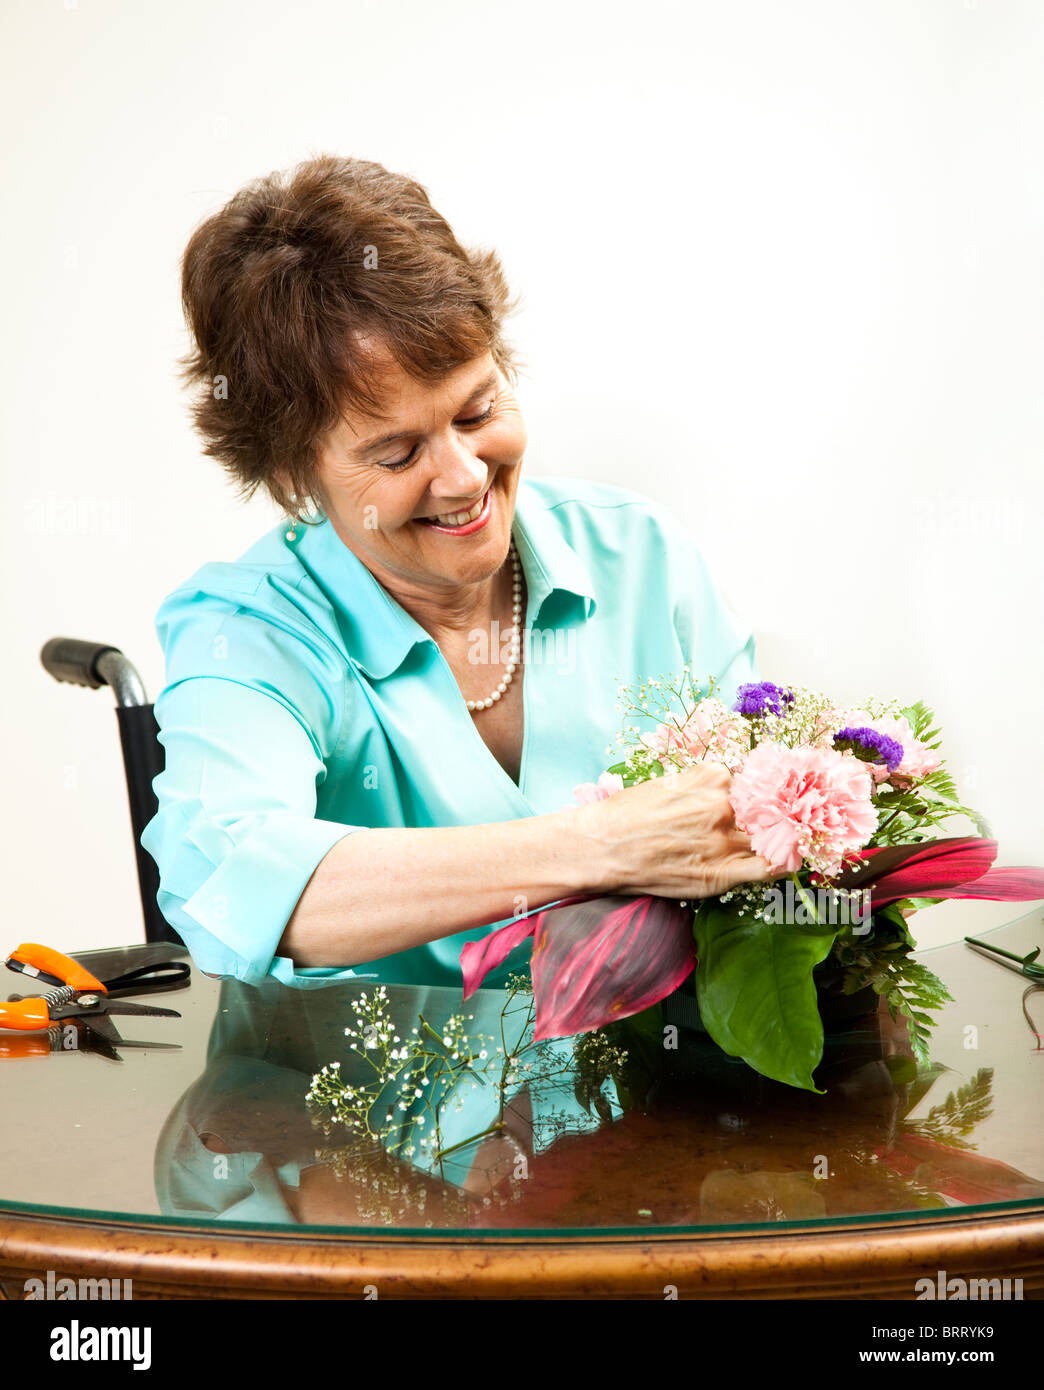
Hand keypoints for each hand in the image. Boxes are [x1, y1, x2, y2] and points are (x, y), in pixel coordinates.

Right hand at [577, 762, 783, 899]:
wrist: (602, 847)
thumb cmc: (626, 814)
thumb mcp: (668, 782)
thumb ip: (702, 786)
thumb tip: (726, 793)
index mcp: (712, 776)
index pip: (754, 783)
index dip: (760, 795)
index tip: (764, 802)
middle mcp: (723, 804)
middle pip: (767, 809)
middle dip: (773, 816)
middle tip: (777, 822)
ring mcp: (723, 839)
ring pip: (772, 837)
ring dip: (780, 840)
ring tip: (784, 843)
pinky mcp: (720, 872)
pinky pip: (767, 868)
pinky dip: (782, 864)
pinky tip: (786, 861)